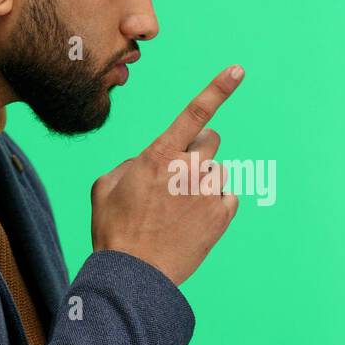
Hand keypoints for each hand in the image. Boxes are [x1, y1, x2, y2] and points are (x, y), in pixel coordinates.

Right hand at [89, 65, 244, 285]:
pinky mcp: (222, 216)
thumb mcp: (105, 186)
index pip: (194, 113)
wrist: (135, 274)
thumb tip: (147, 161)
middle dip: (197, 150)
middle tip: (179, 174)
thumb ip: (130, 163)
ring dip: (203, 181)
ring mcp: (209, 192)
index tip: (239, 70)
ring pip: (217, 170)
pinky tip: (193, 219)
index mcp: (159, 155)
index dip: (218, 88)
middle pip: (211, 140)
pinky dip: (214, 203)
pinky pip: (228, 196)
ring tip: (179, 208)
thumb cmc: (114, 229)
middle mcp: (189, 168)